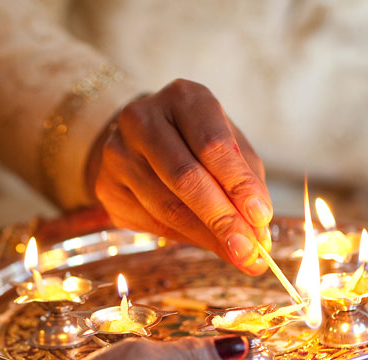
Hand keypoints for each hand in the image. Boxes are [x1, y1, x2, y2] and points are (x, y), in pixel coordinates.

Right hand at [87, 79, 271, 274]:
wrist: (139, 140)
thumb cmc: (195, 142)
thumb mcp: (228, 147)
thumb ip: (246, 184)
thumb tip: (259, 238)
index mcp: (182, 98)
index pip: (212, 144)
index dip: (238, 183)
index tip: (261, 217)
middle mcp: (141, 120)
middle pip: (185, 177)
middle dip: (221, 219)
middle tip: (249, 251)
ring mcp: (117, 154)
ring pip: (166, 207)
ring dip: (206, 236)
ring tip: (237, 254)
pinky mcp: (106, 187)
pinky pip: (149, 222)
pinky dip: (184, 238)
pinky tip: (206, 242)